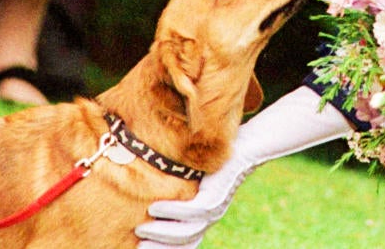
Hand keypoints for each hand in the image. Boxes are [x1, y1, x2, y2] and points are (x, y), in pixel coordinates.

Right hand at [134, 151, 252, 246]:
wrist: (247, 146)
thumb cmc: (215, 158)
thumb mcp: (193, 177)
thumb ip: (177, 187)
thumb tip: (147, 190)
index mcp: (205, 215)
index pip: (184, 242)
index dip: (164, 248)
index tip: (140, 247)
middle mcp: (210, 217)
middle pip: (184, 242)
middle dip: (159, 248)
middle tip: (137, 246)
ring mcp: (215, 208)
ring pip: (186, 231)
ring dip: (161, 232)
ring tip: (140, 228)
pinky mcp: (216, 196)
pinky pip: (192, 210)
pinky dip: (172, 211)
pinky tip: (154, 207)